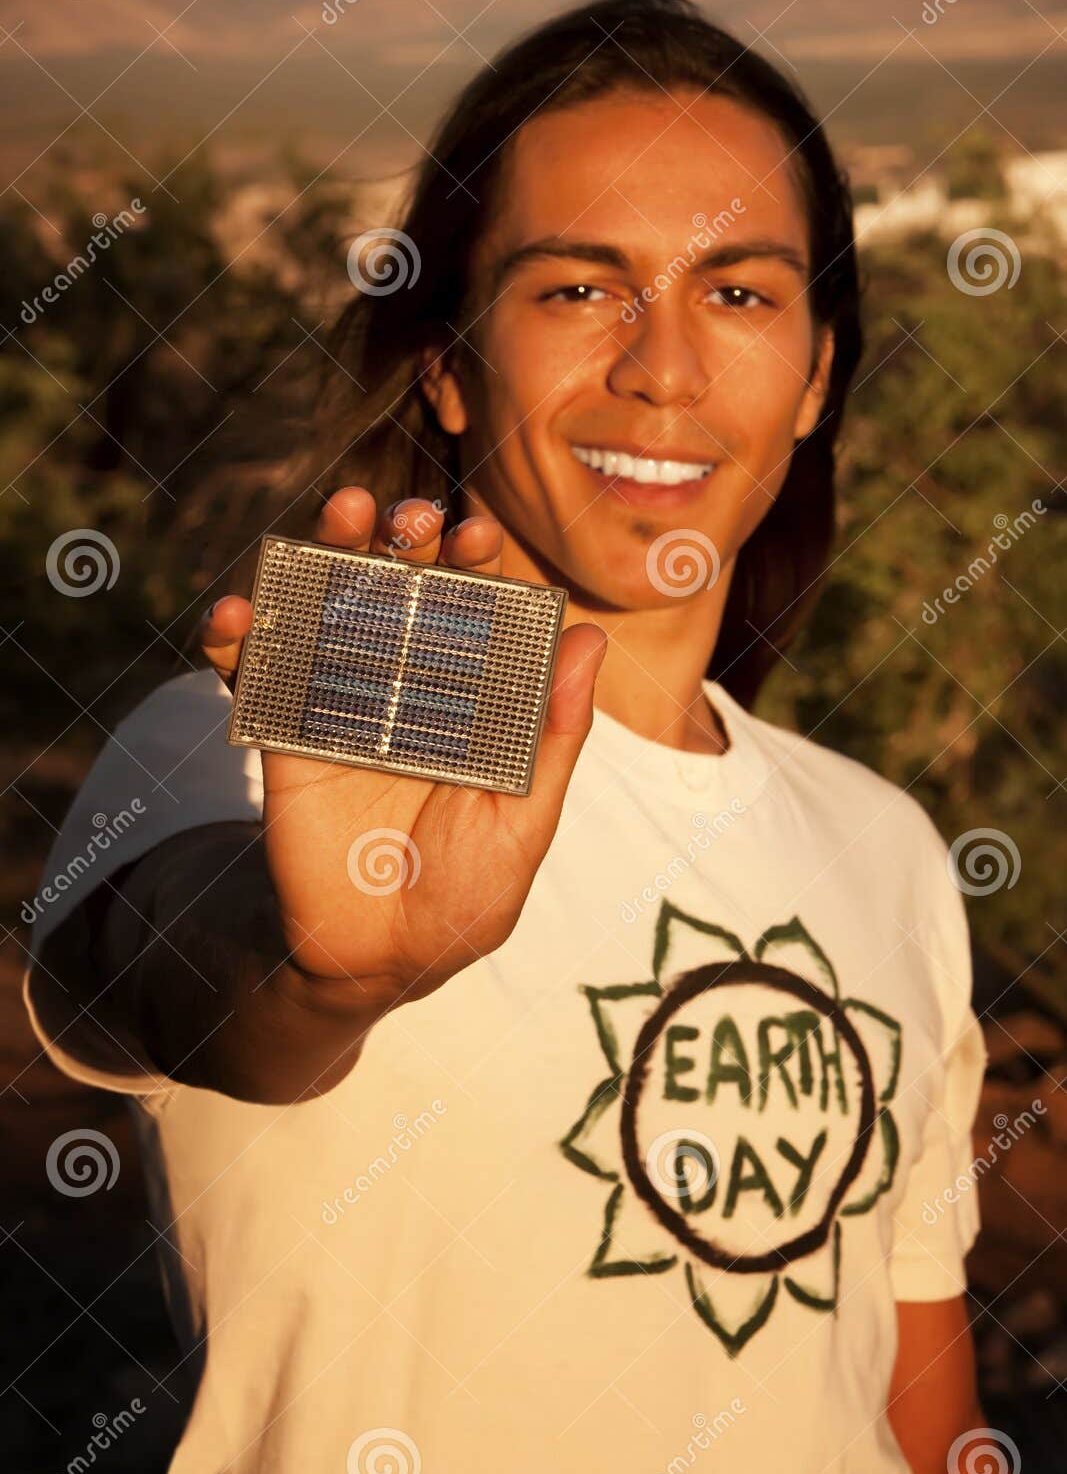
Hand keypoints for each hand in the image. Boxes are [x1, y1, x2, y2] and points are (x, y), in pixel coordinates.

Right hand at [200, 488, 606, 1011]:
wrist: (378, 958)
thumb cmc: (467, 892)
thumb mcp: (521, 820)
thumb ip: (553, 736)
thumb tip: (587, 638)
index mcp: (467, 695)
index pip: (473, 608)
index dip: (474, 564)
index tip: (478, 533)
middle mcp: (404, 683)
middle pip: (399, 587)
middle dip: (402, 539)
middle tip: (408, 516)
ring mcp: (340, 701)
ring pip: (328, 606)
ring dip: (326, 551)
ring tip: (336, 518)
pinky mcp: (282, 732)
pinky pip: (254, 672)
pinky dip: (238, 634)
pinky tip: (237, 614)